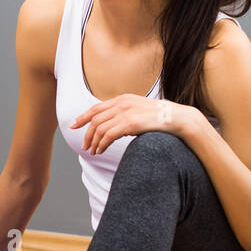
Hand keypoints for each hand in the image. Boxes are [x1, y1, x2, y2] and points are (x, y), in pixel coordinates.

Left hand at [70, 95, 192, 154]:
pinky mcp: (131, 123)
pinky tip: (100, 151)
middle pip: (95, 119)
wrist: (177, 118)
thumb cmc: (159, 118)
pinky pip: (108, 135)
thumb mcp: (138, 111)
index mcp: (123, 99)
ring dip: (93, 142)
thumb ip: (124, 115)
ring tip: (92, 152)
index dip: (82, 117)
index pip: (96, 108)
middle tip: (84, 146)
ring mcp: (126, 112)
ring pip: (99, 128)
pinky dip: (101, 144)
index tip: (73, 126)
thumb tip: (112, 129)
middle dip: (86, 134)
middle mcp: (122, 103)